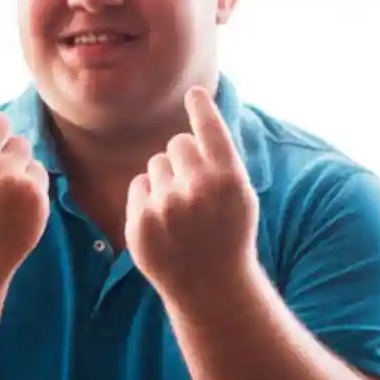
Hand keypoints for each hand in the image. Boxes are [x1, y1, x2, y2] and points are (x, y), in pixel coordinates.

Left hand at [124, 86, 258, 300]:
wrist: (211, 286)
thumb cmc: (228, 235)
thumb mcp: (240, 198)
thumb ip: (221, 162)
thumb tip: (194, 125)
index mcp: (229, 180)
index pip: (210, 131)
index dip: (201, 108)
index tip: (193, 93)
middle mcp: (198, 189)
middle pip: (177, 144)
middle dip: (182, 158)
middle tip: (194, 188)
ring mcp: (166, 206)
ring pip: (155, 163)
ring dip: (165, 178)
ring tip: (181, 210)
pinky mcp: (141, 222)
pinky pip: (138, 185)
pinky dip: (147, 197)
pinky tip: (163, 222)